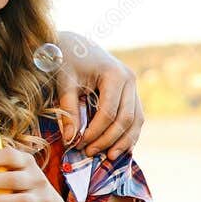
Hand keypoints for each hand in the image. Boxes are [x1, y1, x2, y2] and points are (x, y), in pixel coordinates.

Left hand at [55, 32, 143, 159]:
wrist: (74, 43)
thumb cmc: (66, 59)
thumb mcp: (64, 82)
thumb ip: (68, 110)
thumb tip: (70, 139)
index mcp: (115, 75)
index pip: (109, 113)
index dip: (95, 132)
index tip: (79, 145)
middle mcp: (130, 80)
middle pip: (125, 119)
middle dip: (108, 139)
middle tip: (89, 153)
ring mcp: (133, 86)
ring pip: (136, 120)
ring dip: (124, 141)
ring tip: (109, 158)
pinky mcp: (131, 93)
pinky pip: (135, 117)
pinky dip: (129, 133)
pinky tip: (119, 148)